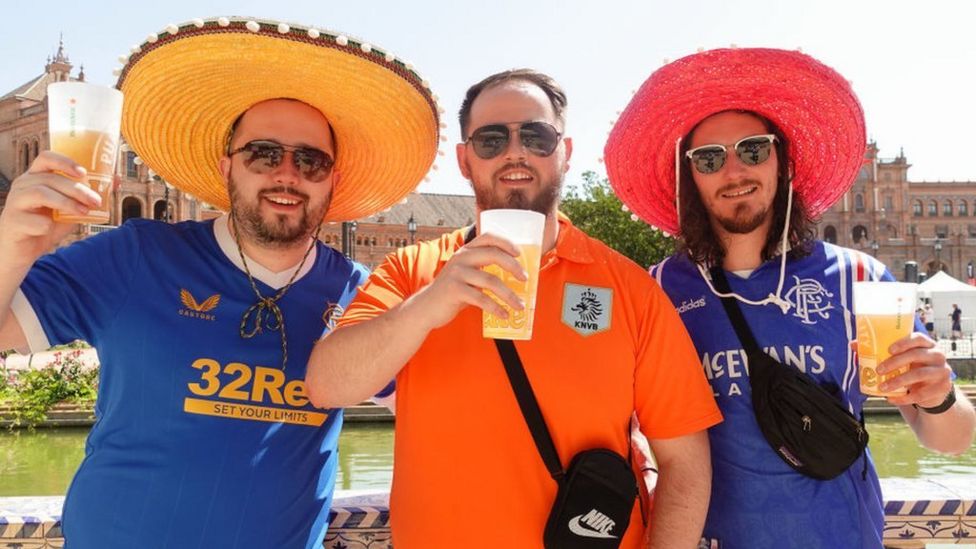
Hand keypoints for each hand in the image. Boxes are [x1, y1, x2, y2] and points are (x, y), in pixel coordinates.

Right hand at [0, 152, 99, 267]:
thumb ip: (86, 197)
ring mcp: (14, 202)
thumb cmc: (46, 225)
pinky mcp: (12, 221)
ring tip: (83, 213)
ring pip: (41, 193)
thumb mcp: (69, 210)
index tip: (83, 172)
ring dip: (66, 203)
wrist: (22, 251)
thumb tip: (115, 181)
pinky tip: (49, 230)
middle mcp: (22, 185)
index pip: (46, 158)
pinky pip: (34, 220)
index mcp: (35, 178)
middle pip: (50, 178)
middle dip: (77, 189)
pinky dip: (46, 226)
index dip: (65, 162)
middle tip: (96, 201)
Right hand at [405, 232, 526, 331]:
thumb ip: (483, 270)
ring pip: (491, 281)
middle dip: (514, 266)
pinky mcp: (455, 290)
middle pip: (493, 255)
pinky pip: (482, 299)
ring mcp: (457, 274)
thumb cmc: (452, 292)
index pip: (488, 237)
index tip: (519, 253)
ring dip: (509, 295)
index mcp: (466, 251)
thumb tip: (515, 276)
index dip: (506, 242)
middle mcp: (461, 258)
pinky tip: (504, 315)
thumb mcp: (466, 275)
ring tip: (520, 305)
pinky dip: (496, 308)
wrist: (426, 307)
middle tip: (525, 279)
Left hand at [875, 333, 952, 407]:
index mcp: (926, 344)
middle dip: (895, 363)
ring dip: (898, 381)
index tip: (889, 350)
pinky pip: (922, 393)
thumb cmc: (911, 369)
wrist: (930, 391)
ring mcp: (942, 371)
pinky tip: (891, 399)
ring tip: (882, 388)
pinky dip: (905, 398)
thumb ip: (878, 351)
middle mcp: (937, 355)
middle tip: (878, 370)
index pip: (918, 338)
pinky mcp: (943, 388)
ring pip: (920, 374)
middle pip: (917, 355)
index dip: (904, 343)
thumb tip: (853, 344)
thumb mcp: (899, 359)